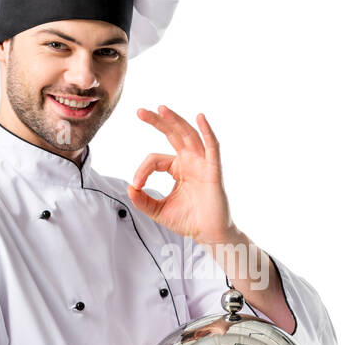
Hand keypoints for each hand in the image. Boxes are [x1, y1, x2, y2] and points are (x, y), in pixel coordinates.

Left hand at [128, 106, 237, 245]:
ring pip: (188, 135)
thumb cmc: (189, 221)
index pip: (155, 159)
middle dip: (157, 121)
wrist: (209, 235)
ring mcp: (202, 164)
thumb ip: (142, 200)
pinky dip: (207, 131)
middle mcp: (190, 161)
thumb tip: (129, 188)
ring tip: (161, 109)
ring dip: (175, 121)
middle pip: (172, 134)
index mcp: (177, 168)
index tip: (137, 184)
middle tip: (140, 111)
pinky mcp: (214, 170)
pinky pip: (212, 147)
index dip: (143, 169)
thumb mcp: (158, 210)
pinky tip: (200, 118)